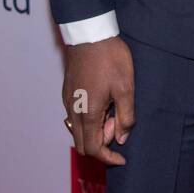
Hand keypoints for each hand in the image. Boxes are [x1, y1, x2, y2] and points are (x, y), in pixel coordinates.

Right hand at [62, 36, 134, 166]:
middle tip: (118, 127)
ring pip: (77, 131)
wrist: (89, 34)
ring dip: (95, 132)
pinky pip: (74, 117)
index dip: (108, 158)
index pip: (93, 149)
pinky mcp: (67, 93)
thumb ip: (125, 117)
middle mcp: (73, 111)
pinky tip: (103, 104)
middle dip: (101, 145)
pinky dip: (88, 121)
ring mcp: (68, 102)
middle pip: (82, 144)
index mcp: (88, 114)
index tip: (122, 158)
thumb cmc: (110, 59)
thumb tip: (120, 138)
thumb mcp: (126, 88)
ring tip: (113, 113)